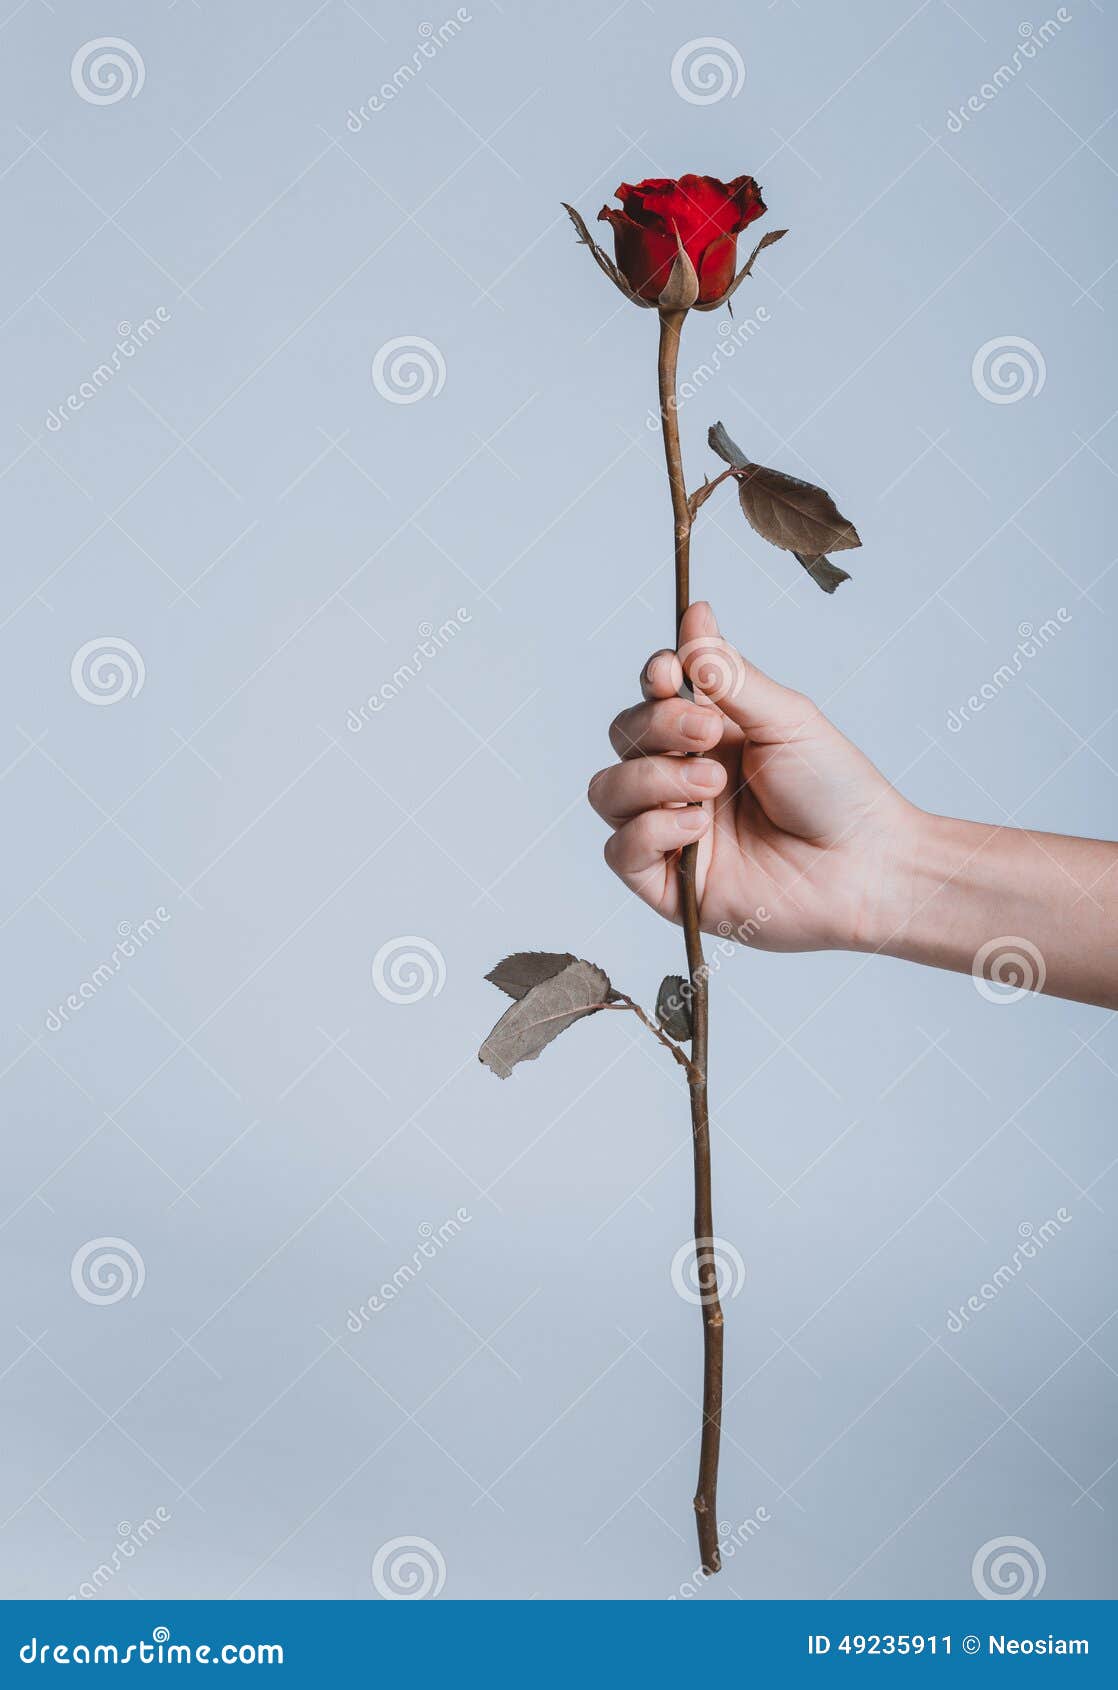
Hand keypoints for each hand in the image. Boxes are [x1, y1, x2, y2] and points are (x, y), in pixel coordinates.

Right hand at [588, 601, 917, 952]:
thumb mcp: (784, 718)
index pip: (650, 696)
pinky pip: (620, 849)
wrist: (866, 866)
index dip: (650, 680)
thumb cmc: (837, 791)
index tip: (668, 673)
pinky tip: (699, 828)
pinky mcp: (669, 883)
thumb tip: (695, 616)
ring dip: (652, 778)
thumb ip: (728, 674)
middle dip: (658, 726)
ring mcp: (672, 831)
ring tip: (712, 786)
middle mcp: (682, 779)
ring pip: (608, 790)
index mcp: (709, 735)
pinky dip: (651, 830)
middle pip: (623, 736)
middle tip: (708, 733)